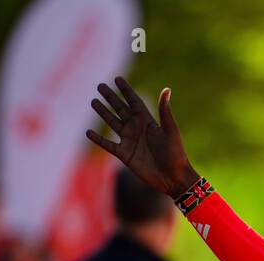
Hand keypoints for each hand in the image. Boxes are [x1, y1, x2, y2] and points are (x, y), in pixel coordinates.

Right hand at [86, 78, 198, 197]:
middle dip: (111, 98)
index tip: (118, 79)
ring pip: (113, 123)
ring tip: (93, 101)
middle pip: (121, 109)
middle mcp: (137, 129)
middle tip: (100, 86)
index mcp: (148, 122)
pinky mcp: (125, 154)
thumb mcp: (170, 130)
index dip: (126, 90)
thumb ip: (165, 111)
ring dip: (103, 112)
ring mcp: (130, 141)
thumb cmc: (176, 154)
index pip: (134, 102)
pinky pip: (108, 144)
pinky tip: (88, 132)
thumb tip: (166, 89)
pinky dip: (98, 139)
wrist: (173, 178)